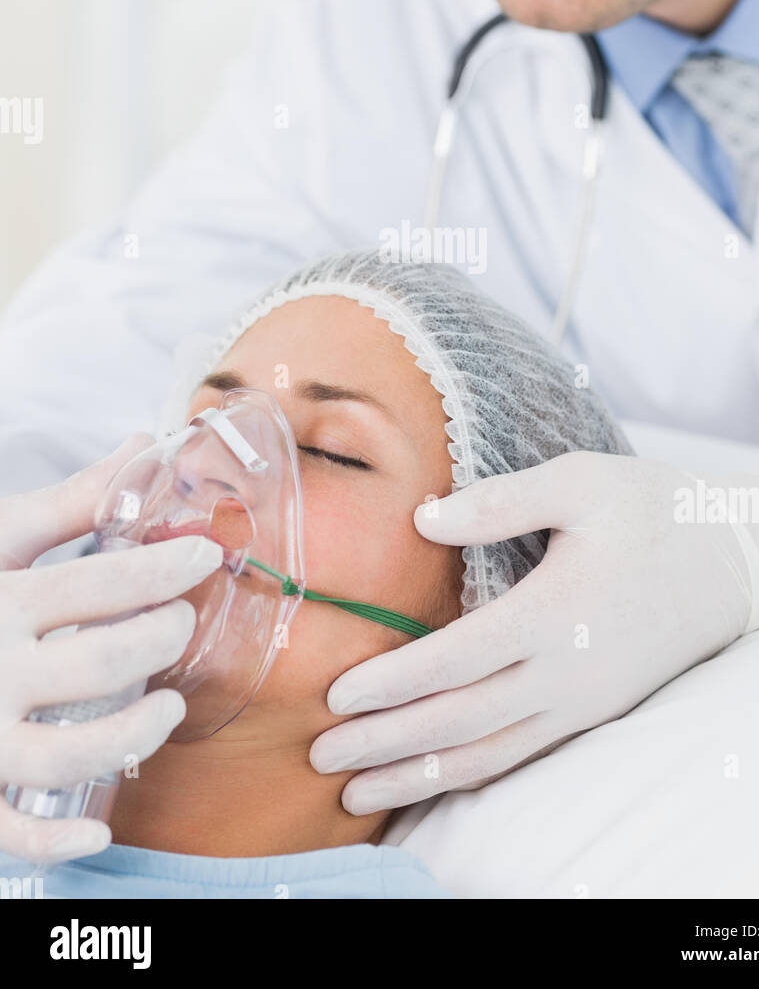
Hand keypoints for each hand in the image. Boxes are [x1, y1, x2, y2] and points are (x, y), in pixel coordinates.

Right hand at [0, 437, 222, 862]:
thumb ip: (68, 501)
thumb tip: (136, 446)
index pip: (98, 583)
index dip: (164, 569)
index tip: (207, 552)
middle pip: (102, 663)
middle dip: (161, 640)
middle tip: (181, 624)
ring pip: (67, 755)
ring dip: (134, 736)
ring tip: (168, 710)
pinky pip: (8, 833)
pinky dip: (52, 843)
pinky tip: (96, 831)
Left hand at [310, 452, 758, 813]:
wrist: (736, 559)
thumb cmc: (653, 509)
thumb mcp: (581, 481)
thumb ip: (500, 501)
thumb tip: (422, 520)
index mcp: (558, 611)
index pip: (457, 659)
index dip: (393, 682)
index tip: (336, 695)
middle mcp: (568, 671)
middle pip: (461, 722)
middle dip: (387, 744)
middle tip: (322, 757)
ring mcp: (584, 701)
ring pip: (489, 753)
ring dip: (419, 776)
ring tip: (356, 792)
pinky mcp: (596, 711)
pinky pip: (521, 754)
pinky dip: (468, 775)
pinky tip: (429, 779)